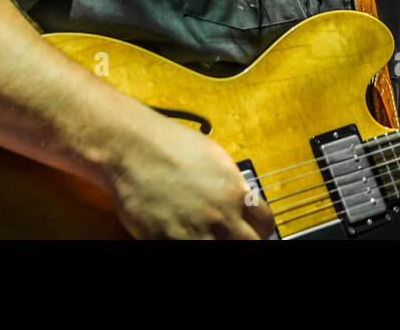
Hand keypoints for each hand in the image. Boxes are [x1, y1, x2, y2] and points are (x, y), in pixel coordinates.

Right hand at [107, 120, 275, 238]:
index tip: (253, 230)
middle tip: (233, 236)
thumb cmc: (171, 146)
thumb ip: (233, 186)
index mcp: (235, 193)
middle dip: (244, 240)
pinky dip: (186, 243)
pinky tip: (183, 235)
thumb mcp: (217, 160)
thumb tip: (243, 200)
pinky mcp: (166, 241)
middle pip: (249, 244)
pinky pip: (185, 250)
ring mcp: (192, 232)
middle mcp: (219, 216)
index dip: (260, 229)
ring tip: (206, 235)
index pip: (265, 225)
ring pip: (218, 251)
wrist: (133, 148)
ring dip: (216, 243)